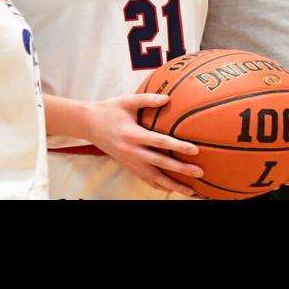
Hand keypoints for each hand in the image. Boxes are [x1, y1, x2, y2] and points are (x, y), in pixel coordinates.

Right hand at [79, 93, 204, 196]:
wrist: (88, 124)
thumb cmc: (110, 110)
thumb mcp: (127, 100)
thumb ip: (147, 99)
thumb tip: (168, 98)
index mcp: (132, 134)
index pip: (158, 141)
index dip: (177, 146)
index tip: (195, 150)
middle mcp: (131, 151)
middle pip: (159, 164)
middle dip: (180, 170)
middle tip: (199, 172)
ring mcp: (129, 162)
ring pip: (154, 178)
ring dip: (173, 185)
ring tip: (191, 191)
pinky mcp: (128, 166)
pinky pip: (146, 180)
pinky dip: (160, 186)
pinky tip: (173, 190)